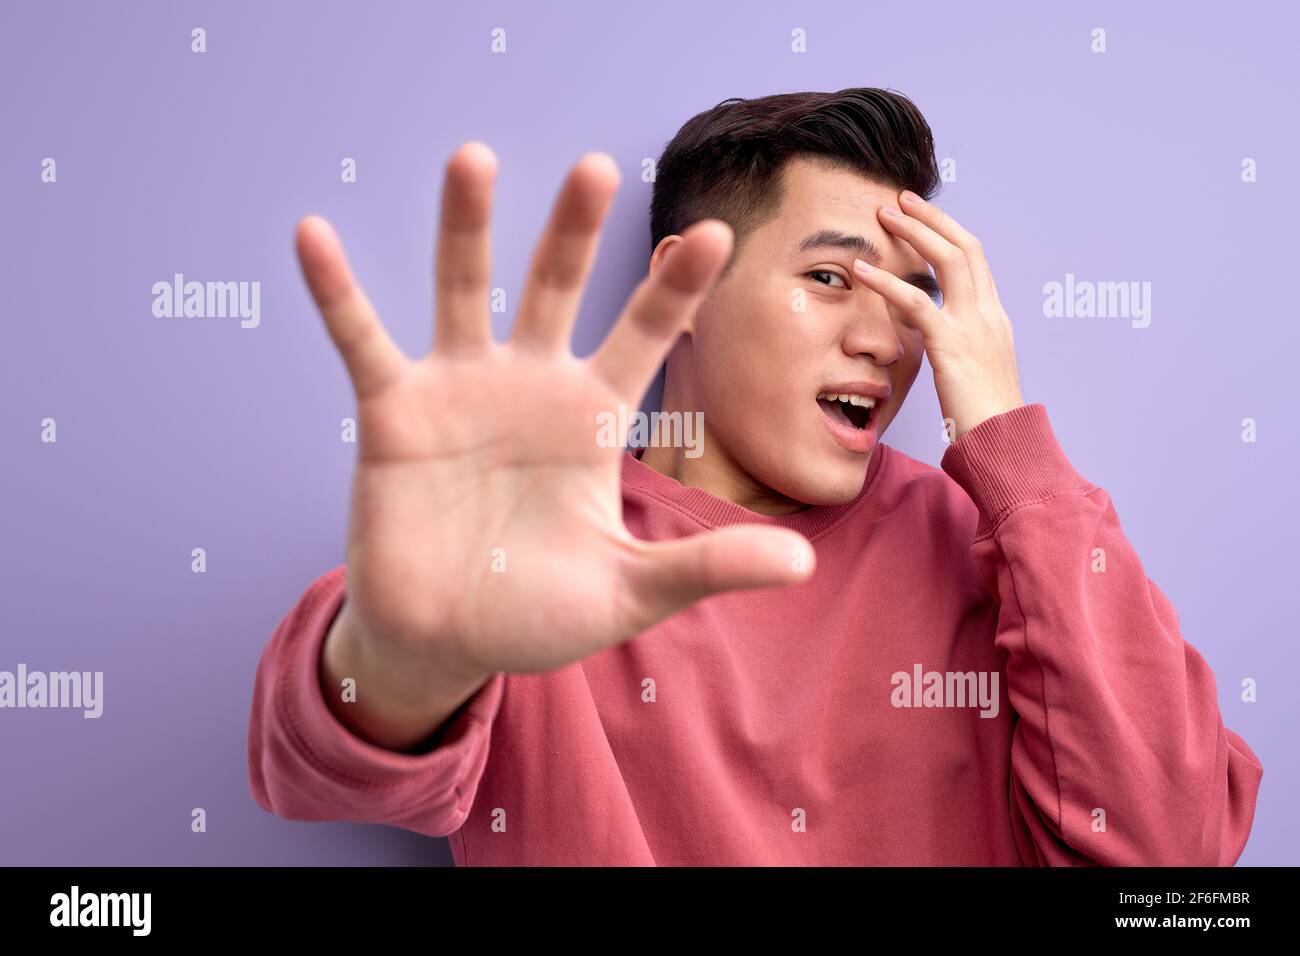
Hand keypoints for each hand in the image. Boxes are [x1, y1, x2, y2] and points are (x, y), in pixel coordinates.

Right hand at [296, 143, 813, 694]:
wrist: (446, 643)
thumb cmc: (539, 613)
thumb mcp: (630, 590)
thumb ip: (707, 564)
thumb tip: (803, 559)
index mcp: (592, 418)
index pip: (643, 336)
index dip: (673, 288)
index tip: (713, 234)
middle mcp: (529, 386)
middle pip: (557, 289)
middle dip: (575, 231)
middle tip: (597, 167)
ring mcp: (460, 391)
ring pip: (463, 290)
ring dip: (466, 226)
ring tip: (474, 157)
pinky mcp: (393, 412)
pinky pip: (362, 340)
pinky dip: (339, 293)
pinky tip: (314, 236)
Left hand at [851, 192, 1023, 439]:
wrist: (1003, 444)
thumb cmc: (984, 419)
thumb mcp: (972, 371)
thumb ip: (953, 342)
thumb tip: (925, 327)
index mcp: (995, 319)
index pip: (975, 260)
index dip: (948, 232)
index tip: (922, 215)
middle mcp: (989, 315)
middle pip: (964, 247)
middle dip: (932, 218)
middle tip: (900, 199)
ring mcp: (975, 327)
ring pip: (948, 261)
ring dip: (914, 232)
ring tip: (882, 215)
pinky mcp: (953, 346)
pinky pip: (918, 303)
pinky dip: (887, 282)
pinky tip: (862, 271)